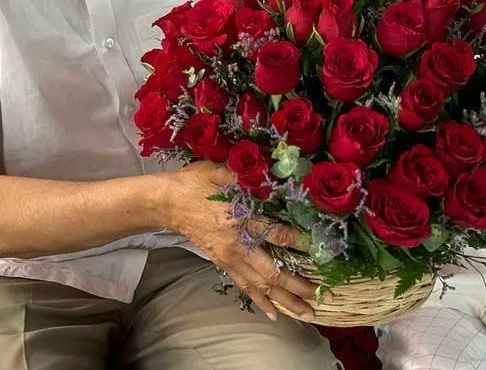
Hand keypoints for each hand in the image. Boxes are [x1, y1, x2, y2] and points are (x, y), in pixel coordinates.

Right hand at [159, 161, 317, 320]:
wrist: (167, 203)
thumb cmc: (195, 183)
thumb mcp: (220, 171)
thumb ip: (246, 176)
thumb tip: (273, 172)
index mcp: (239, 219)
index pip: (275, 234)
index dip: (297, 242)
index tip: (317, 248)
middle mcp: (237, 246)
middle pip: (271, 272)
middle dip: (296, 286)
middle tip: (318, 295)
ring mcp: (229, 258)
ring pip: (261, 286)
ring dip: (284, 301)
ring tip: (305, 313)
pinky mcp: (223, 264)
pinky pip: (245, 287)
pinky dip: (260, 301)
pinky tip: (274, 313)